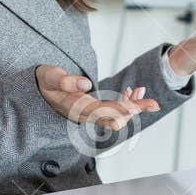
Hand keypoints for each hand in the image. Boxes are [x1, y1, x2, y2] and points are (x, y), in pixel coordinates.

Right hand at [35, 65, 160, 130]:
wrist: (40, 90)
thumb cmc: (46, 82)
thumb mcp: (50, 77)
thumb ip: (64, 81)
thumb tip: (85, 84)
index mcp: (76, 107)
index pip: (102, 111)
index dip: (120, 109)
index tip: (136, 107)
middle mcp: (86, 114)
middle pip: (115, 118)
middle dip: (134, 110)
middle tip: (155, 104)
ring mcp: (91, 114)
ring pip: (117, 115)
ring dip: (133, 106)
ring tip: (146, 94)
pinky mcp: (95, 110)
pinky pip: (114, 110)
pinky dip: (125, 102)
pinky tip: (133, 92)